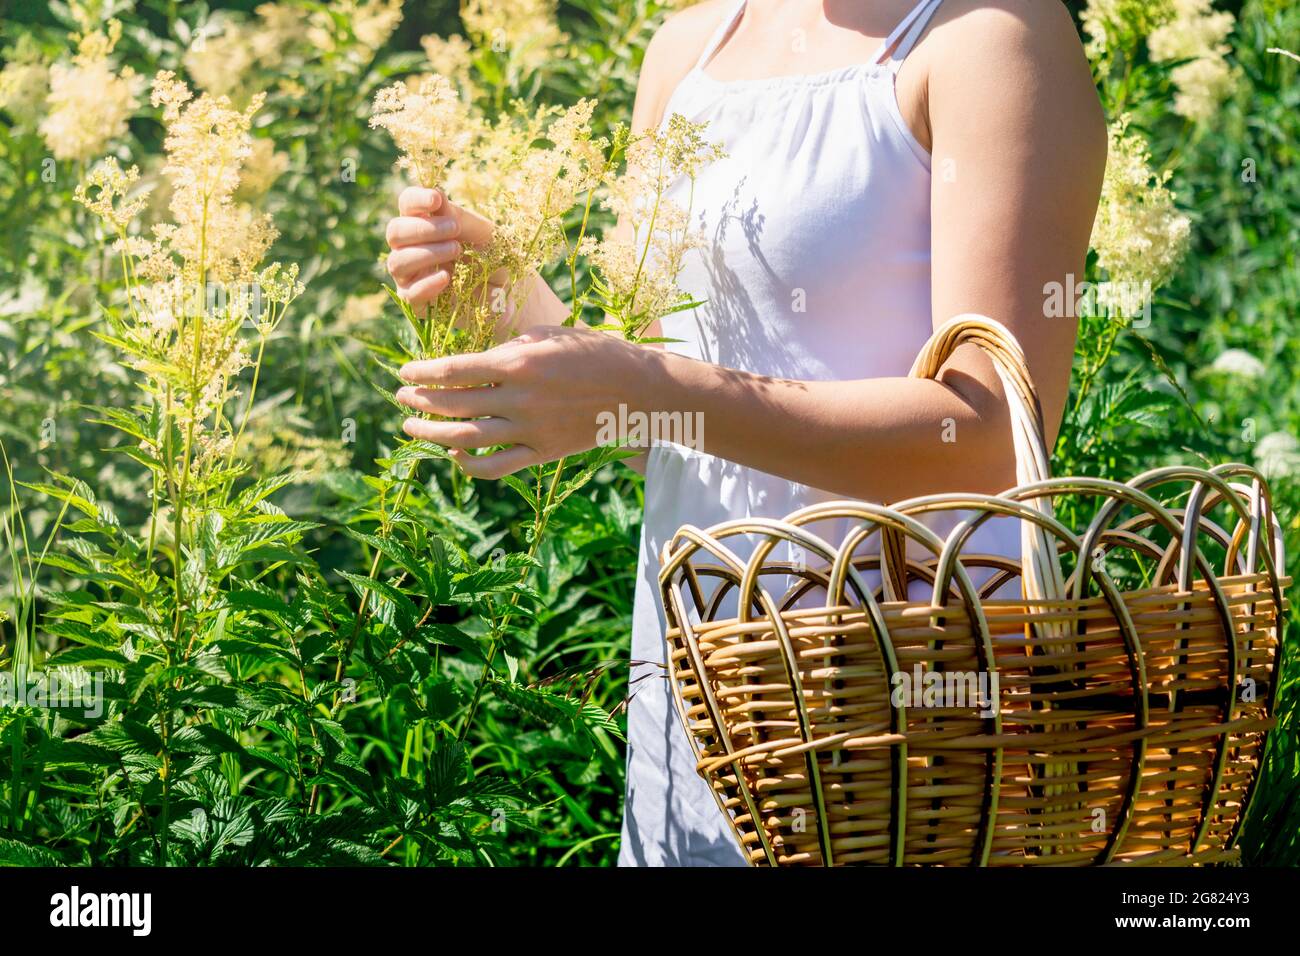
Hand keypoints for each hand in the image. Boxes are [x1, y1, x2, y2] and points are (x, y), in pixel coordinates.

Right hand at [385, 186, 494, 306]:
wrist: (506, 292)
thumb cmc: (492, 256)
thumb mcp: (481, 232)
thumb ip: (458, 215)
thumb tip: (435, 193)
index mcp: (423, 223)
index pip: (406, 204)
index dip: (416, 199)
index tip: (436, 200)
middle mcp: (409, 248)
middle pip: (394, 232)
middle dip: (423, 229)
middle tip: (454, 230)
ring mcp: (410, 276)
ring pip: (397, 262)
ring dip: (427, 253)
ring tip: (457, 251)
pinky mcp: (417, 303)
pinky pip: (409, 293)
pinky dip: (427, 283)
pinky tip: (447, 277)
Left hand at [394, 325, 654, 478]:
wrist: (638, 391)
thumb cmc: (595, 352)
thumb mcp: (550, 335)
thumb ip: (509, 347)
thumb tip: (475, 361)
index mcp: (519, 362)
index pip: (454, 370)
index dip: (421, 372)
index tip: (403, 372)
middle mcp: (520, 398)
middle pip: (453, 405)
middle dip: (419, 402)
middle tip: (401, 398)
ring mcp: (530, 429)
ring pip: (467, 439)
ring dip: (432, 435)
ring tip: (411, 429)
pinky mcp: (543, 452)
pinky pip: (497, 466)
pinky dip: (470, 465)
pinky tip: (455, 456)